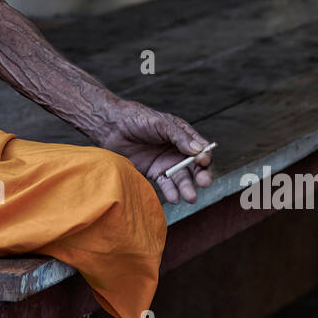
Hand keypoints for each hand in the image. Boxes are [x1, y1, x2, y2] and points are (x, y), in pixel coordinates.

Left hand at [98, 99, 214, 204]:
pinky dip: (171, 192)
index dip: (205, 156)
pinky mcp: (155, 173)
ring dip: (187, 188)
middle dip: (201, 176)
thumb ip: (179, 136)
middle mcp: (178, 151)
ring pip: (182, 178)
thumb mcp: (161, 123)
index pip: (201, 149)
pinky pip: (166, 185)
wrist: (113, 127)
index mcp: (183, 136)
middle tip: (204, 183)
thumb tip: (199, 150)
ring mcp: (167, 163)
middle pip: (195, 167)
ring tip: (190, 197)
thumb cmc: (138, 119)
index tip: (203, 161)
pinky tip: (174, 198)